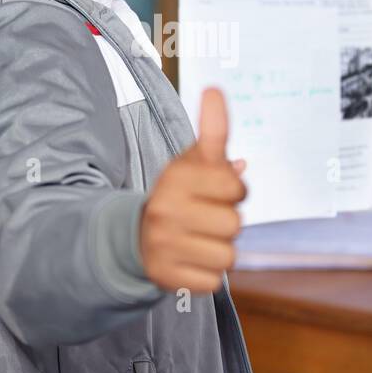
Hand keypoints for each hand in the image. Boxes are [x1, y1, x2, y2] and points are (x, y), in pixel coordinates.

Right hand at [140, 87, 247, 293]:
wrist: (137, 237)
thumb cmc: (179, 195)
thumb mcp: (192, 162)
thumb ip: (212, 132)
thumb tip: (214, 92)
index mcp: (176, 178)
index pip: (234, 186)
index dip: (235, 189)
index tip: (219, 190)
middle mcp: (166, 210)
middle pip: (234, 224)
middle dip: (227, 221)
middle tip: (207, 217)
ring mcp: (164, 245)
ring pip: (227, 256)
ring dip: (220, 249)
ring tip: (200, 238)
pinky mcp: (166, 277)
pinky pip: (213, 280)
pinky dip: (208, 273)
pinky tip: (192, 258)